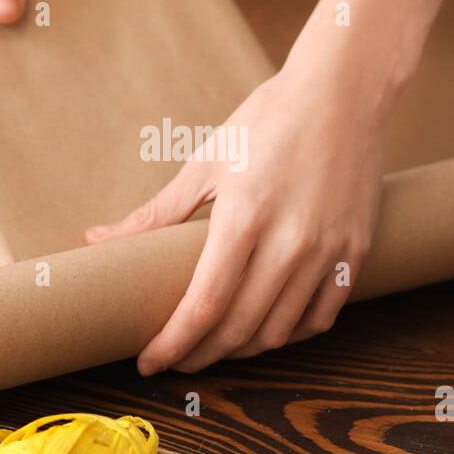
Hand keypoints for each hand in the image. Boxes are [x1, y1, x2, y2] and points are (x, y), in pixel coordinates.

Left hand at [86, 53, 386, 373]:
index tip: (149, 361)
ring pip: (279, 331)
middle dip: (201, 354)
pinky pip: (320, 317)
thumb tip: (98, 240)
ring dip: (242, 350)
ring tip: (217, 345)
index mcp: (244, 218)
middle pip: (239, 328)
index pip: (204, 306)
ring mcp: (328, 250)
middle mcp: (290, 242)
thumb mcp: (206, 162)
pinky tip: (266, 328)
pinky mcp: (355, 251)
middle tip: (177, 358)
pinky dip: (289, 334)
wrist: (343, 92)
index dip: (173, 344)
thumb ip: (156, 213)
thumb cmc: (268, 120)